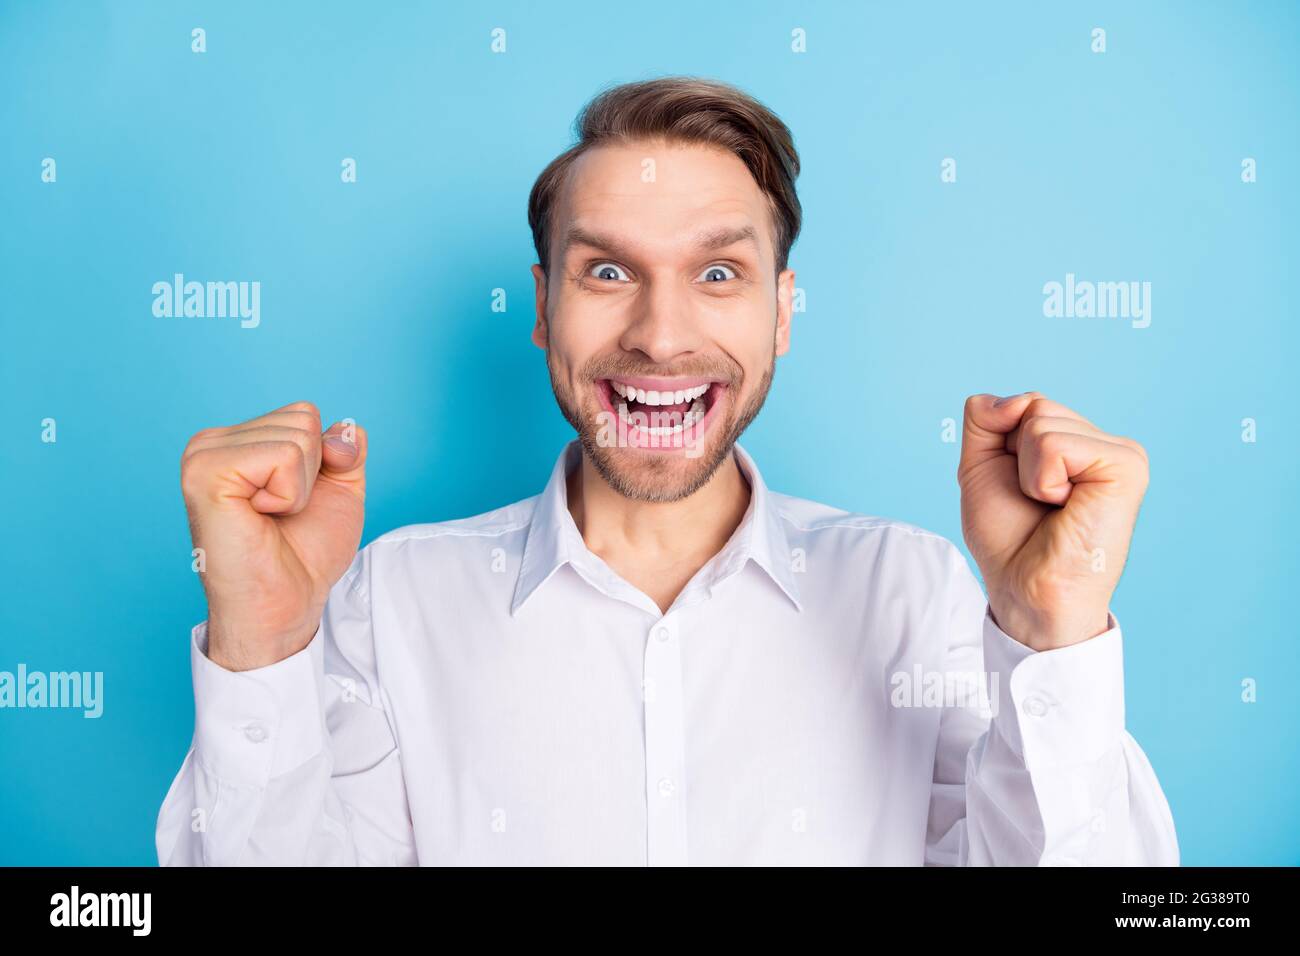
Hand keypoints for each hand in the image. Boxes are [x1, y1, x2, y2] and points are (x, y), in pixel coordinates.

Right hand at [180, 401, 366, 670]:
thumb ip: (345, 448)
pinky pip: (283, 457)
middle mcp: (212, 442)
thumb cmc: (305, 553)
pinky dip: (289, 494)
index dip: (323, 460)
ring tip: (269, 518)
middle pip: (303, 418)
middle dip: (313, 473)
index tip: (295, 502)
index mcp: (236, 441)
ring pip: (297, 437)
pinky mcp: (205, 473)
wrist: (288, 603)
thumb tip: (344, 428)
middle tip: (281, 514)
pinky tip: (259, 517)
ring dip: (300, 488)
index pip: (304, 413)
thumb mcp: (340, 488)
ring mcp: (203, 455)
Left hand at [957, 392, 1148, 650]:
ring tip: (1052, 507)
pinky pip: (1054, 443)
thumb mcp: (980, 466)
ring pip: (1040, 422)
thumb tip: (1018, 398)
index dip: (1001, 446)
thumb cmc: (1009, 539)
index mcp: (1077, 442)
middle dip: (1012, 456)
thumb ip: (985, 417)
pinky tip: (1064, 507)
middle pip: (1033, 406)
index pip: (1024, 404)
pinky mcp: (1127, 466)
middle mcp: (1103, 443)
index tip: (1017, 490)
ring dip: (1026, 473)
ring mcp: (1120, 452)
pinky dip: (1041, 479)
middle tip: (1036, 501)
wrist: (1026, 591)